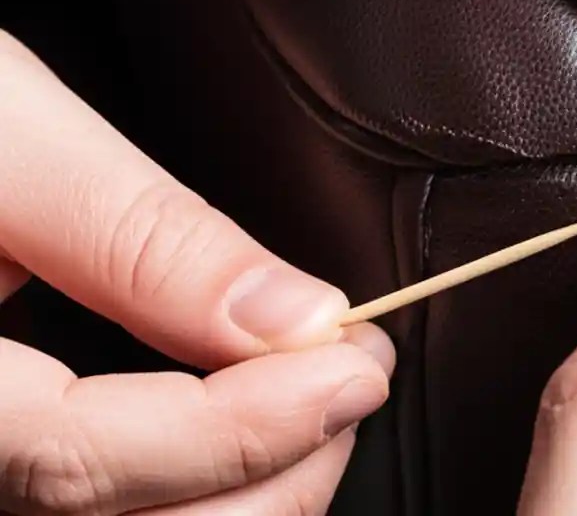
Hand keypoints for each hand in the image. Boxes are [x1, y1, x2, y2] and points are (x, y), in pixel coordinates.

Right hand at [0, 30, 394, 514]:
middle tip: (346, 379)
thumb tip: (292, 314)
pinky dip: (183, 487)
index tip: (354, 366)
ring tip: (309, 402)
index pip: (78, 461)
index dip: (244, 427)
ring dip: (240, 494)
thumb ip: (139, 232)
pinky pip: (84, 505)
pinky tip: (230, 429)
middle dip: (267, 476)